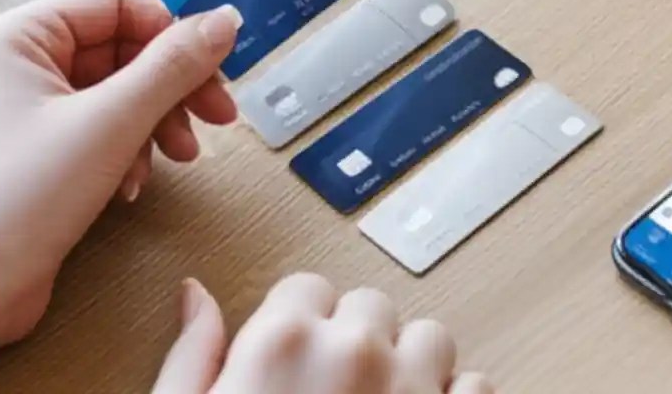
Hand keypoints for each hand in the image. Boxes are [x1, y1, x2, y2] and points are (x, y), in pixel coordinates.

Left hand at [0, 0, 241, 344]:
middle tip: (217, 117)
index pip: (116, 4)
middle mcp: (15, 62)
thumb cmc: (19, 200)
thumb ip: (175, 66)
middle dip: (172, 87)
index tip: (213, 71)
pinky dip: (130, 149)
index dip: (171, 34)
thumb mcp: (113, 122)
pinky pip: (102, 126)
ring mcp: (25, 107)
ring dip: (157, 122)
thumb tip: (224, 19)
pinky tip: (135, 184)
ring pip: (119, 91)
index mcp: (17, 36)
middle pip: (123, 49)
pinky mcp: (38, 148)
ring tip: (181, 158)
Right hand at [153, 274, 494, 393]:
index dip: (299, 325)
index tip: (295, 358)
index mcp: (284, 343)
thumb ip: (195, 354)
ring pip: (430, 337)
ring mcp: (414, 389)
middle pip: (370, 306)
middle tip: (333, 392)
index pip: (306, 287)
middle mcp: (356, 353)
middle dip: (355, 340)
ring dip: (412, 364)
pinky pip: (476, 385)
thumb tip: (196, 296)